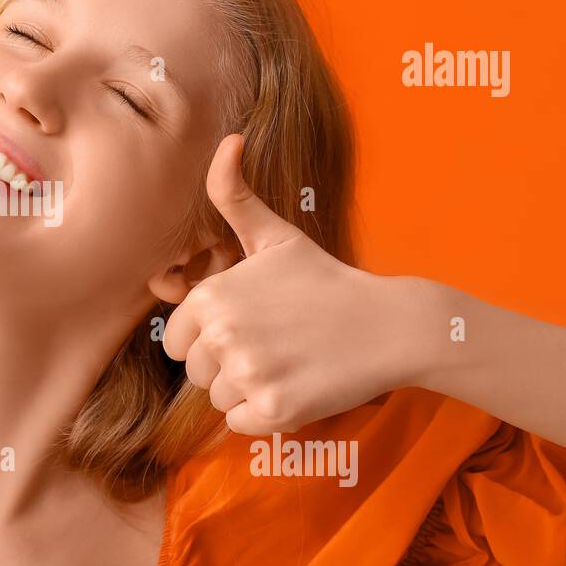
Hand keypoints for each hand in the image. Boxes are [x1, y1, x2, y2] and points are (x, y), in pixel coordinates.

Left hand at [162, 134, 426, 435]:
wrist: (389, 323)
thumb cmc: (325, 279)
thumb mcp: (275, 235)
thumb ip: (234, 195)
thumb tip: (228, 140)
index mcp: (210, 298)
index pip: (176, 341)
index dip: (208, 337)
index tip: (249, 325)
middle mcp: (222, 336)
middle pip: (195, 374)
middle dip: (227, 365)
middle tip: (274, 343)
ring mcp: (249, 375)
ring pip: (218, 401)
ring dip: (247, 390)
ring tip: (288, 361)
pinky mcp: (274, 411)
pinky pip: (241, 425)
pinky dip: (265, 414)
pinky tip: (297, 384)